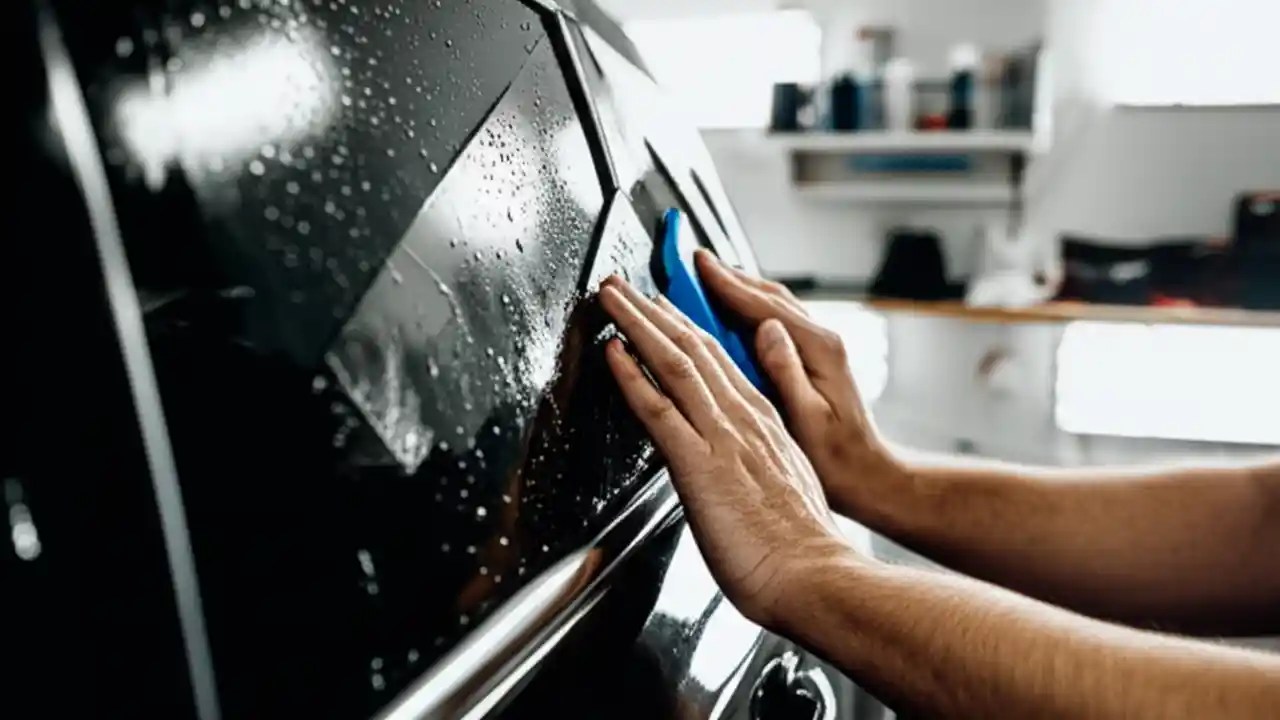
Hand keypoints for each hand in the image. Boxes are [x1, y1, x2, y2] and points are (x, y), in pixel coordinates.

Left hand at [598, 276, 852, 629]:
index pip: (720, 361)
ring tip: (611, 296)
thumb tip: (753, 458)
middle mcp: (742, 418)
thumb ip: (766, 459)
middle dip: (655, 311)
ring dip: (638, 324)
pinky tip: (613, 351)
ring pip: (674, 362)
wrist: (814, 575)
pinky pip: (658, 408)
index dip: (687, 328)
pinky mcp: (698, 463)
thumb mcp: (789, 485)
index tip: (666, 308)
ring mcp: (721, 436)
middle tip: (626, 286)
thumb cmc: (800, 548)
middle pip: (693, 348)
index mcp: (763, 424)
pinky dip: (632, 376)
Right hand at [694, 251, 904, 519]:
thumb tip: (766, 329)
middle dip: (728, 277)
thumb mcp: (809, 420)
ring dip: (738, 289)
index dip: (726, 284)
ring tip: (706, 279)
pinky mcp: (811, 359)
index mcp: (819, 351)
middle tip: (692, 262)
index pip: (763, 306)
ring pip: (771, 305)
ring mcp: (818, 347)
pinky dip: (748, 310)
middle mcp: (821, 341)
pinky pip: (774, 322)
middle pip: (767, 296)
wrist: (867, 476)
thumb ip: (787, 371)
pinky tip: (730, 315)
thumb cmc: (838, 459)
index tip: (697, 265)